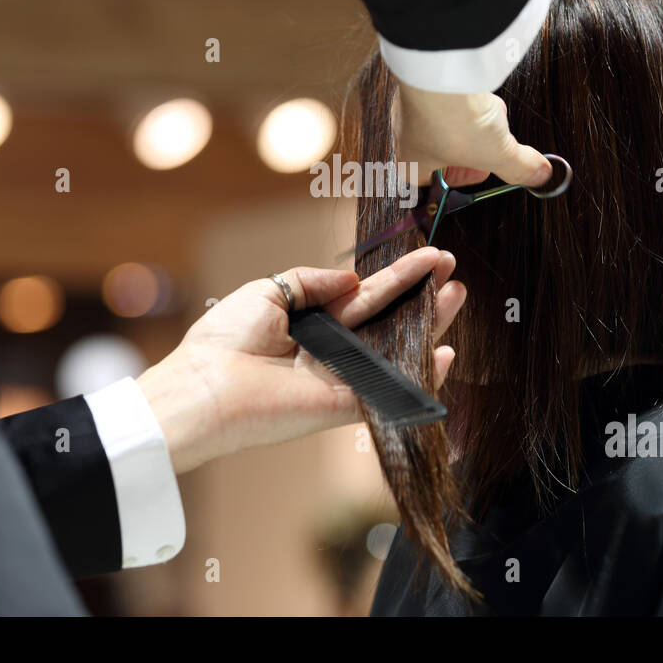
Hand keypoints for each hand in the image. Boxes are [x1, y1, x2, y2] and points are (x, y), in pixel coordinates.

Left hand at [136, 247, 464, 473]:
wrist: (205, 388)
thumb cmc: (223, 340)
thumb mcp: (266, 291)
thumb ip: (310, 281)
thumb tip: (352, 279)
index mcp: (311, 322)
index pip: (364, 295)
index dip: (397, 276)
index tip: (429, 256)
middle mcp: (330, 349)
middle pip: (388, 318)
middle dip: (421, 293)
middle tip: (452, 269)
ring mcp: (341, 378)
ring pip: (396, 349)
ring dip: (429, 324)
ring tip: (457, 294)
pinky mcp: (344, 406)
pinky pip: (389, 391)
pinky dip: (420, 377)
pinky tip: (446, 354)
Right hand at [394, 79, 552, 187]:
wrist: (443, 71)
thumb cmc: (453, 120)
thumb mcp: (496, 153)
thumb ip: (518, 167)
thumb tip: (538, 177)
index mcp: (411, 163)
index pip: (427, 184)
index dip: (457, 180)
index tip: (480, 172)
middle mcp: (404, 136)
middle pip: (438, 152)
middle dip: (469, 148)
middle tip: (486, 144)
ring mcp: (409, 105)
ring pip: (442, 122)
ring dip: (468, 121)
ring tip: (484, 117)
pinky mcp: (420, 79)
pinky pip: (445, 95)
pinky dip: (464, 97)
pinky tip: (477, 95)